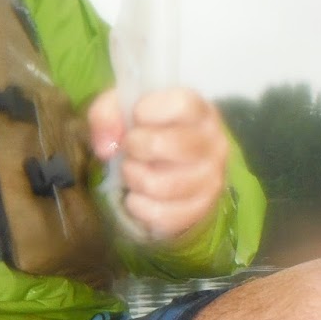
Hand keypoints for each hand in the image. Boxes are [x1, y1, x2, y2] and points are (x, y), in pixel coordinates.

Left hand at [88, 87, 228, 238]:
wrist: (168, 169)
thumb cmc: (148, 131)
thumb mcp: (123, 110)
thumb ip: (106, 115)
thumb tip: (106, 148)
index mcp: (200, 112)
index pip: (182, 104)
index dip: (148, 111)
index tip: (136, 118)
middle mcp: (214, 144)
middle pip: (166, 144)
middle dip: (134, 147)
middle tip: (130, 149)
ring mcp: (212, 179)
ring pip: (161, 185)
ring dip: (134, 179)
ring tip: (133, 171)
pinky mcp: (202, 210)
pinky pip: (162, 215)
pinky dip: (140, 207)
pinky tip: (139, 196)